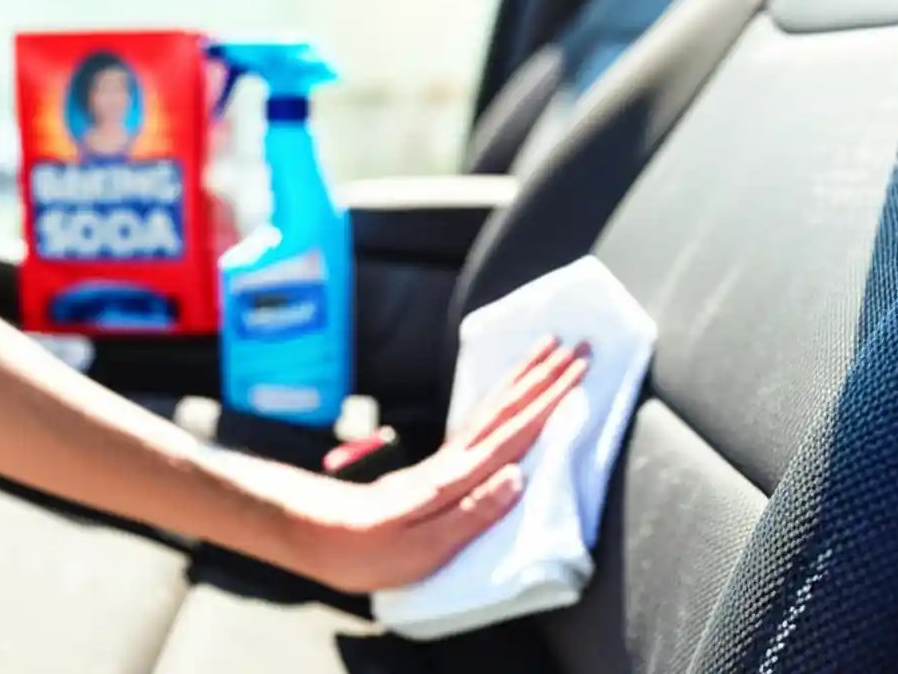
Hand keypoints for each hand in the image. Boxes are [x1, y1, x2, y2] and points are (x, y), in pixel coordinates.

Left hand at [225, 337, 587, 592]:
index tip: (579, 370)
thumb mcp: (422, 547)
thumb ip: (472, 514)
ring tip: (547, 350)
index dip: (550, 400)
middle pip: (507, 408)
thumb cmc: (369, 552)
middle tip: (577, 344)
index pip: (515, 432)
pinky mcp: (439, 468)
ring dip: (524, 378)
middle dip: (545, 376)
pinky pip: (481, 421)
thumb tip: (516, 478)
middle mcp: (455, 461)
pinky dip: (502, 399)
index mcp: (458, 479)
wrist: (319, 536)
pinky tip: (508, 394)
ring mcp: (446, 461)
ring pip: (494, 408)